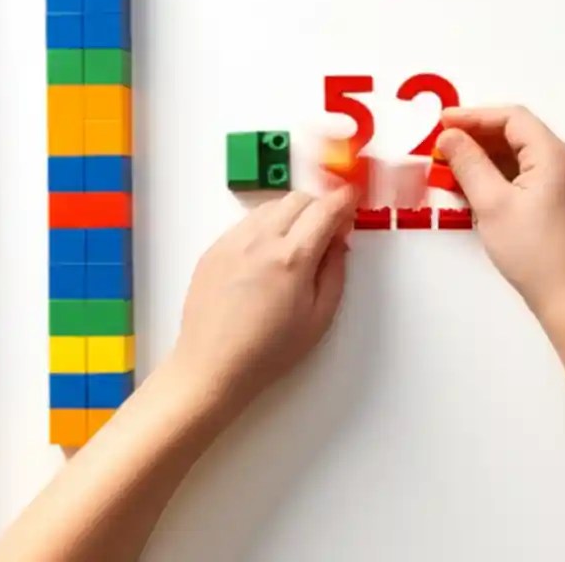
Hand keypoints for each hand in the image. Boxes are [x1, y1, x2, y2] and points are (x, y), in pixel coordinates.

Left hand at [171, 186, 356, 408]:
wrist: (213, 366)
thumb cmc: (270, 351)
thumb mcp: (319, 318)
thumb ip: (335, 272)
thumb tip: (338, 242)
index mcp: (292, 258)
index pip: (326, 209)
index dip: (344, 201)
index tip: (351, 204)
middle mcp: (260, 240)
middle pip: (298, 199)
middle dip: (319, 207)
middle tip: (327, 232)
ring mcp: (232, 241)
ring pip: (270, 206)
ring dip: (291, 215)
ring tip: (295, 245)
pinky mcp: (213, 249)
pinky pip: (246, 223)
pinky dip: (264, 227)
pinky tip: (265, 258)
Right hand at [437, 106, 564, 334]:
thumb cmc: (534, 253)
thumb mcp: (492, 204)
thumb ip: (468, 164)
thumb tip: (450, 136)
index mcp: (555, 155)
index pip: (512, 118)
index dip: (473, 116)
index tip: (442, 122)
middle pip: (518, 134)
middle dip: (477, 136)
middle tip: (443, 144)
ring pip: (522, 156)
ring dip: (487, 157)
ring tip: (452, 166)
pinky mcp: (563, 202)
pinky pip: (528, 175)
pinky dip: (500, 175)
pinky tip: (475, 186)